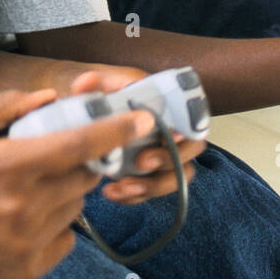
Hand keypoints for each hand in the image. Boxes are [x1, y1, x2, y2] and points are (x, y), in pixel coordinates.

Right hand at [0, 89, 155, 278]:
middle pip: (85, 176)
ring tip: (32, 187)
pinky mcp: (27, 269)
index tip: (144, 119)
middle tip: (57, 156)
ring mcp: (28, 242)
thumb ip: (10, 101)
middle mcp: (25, 206)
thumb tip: (53, 98)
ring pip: (77, 207)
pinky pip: (66, 239)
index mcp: (11, 164)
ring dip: (67, 192)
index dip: (117, 129)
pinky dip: (57, 225)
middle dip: (82, 162)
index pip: (81, 144)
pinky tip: (27, 216)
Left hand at [68, 67, 205, 205]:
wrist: (89, 117)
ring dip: (153, 185)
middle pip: (191, 150)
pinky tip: (112, 192)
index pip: (192, 118)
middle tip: (141, 162)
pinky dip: (135, 196)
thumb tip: (87, 83)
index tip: (167, 138)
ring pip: (176, 176)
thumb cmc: (102, 95)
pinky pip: (153, 191)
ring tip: (123, 186)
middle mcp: (172, 130)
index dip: (186, 131)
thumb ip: (94, 82)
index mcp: (168, 104)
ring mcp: (162, 154)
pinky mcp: (148, 175)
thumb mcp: (98, 85)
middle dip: (169, 160)